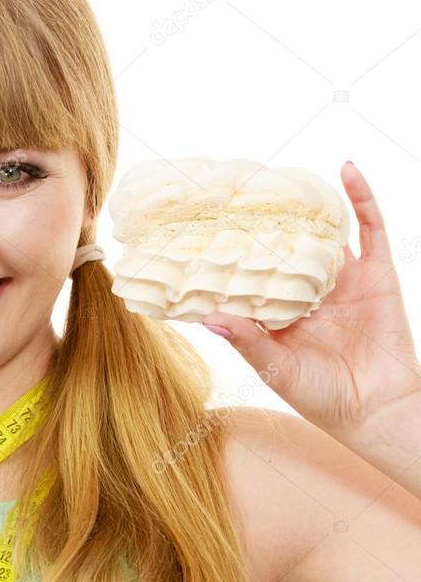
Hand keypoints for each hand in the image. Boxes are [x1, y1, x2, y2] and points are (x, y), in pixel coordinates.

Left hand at [202, 161, 420, 435]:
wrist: (377, 411)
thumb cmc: (321, 397)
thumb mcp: (275, 368)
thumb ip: (246, 340)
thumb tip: (207, 317)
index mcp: (278, 310)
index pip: (251, 271)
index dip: (232, 251)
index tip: (203, 227)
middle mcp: (307, 291)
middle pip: (283, 246)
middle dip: (264, 221)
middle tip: (237, 190)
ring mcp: (342, 280)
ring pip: (322, 232)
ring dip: (307, 204)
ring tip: (281, 173)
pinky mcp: (376, 275)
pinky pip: (370, 229)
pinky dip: (361, 198)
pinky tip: (345, 170)